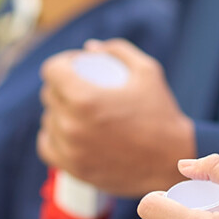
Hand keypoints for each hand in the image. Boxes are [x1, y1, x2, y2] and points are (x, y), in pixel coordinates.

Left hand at [38, 39, 194, 197]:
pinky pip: (48, 147)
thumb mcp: (147, 72)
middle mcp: (71, 126)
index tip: (74, 66)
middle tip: (75, 86)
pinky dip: (53, 137)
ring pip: (48, 122)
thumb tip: (89, 48)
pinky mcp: (73, 169)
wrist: (170, 162)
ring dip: (56, 112)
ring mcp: (70, 150)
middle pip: (49, 95)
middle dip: (58, 85)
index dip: (60, 63)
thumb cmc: (161, 115)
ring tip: (72, 108)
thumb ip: (118, 51)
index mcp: (84, 98)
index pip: (52, 70)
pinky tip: (62, 130)